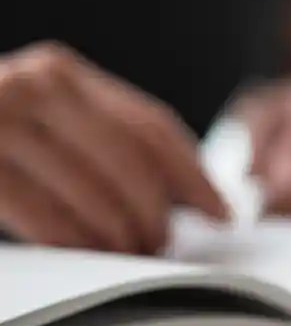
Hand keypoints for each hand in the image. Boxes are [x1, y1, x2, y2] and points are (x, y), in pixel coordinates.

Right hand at [0, 43, 229, 252]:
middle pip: (130, 162)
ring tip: (128, 254)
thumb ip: (98, 137)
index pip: (149, 126)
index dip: (194, 175)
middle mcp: (32, 87)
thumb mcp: (39, 117)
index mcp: (60, 71)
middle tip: (163, 244)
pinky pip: (44, 216)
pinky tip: (87, 253)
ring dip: (119, 236)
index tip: (222, 212)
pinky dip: (76, 242)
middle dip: (155, 213)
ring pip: (93, 193)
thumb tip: (180, 196)